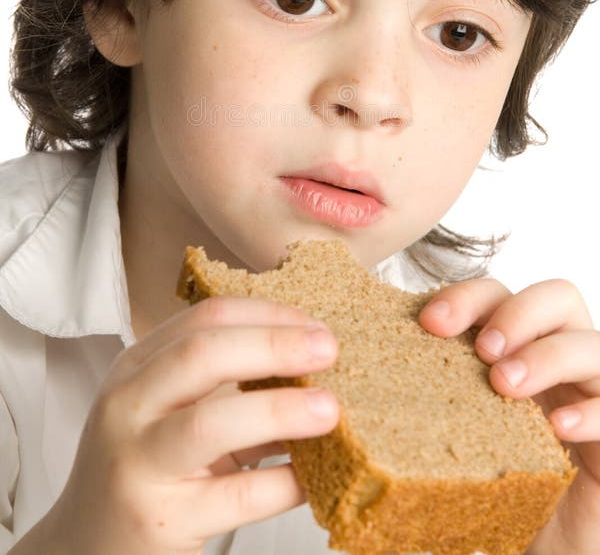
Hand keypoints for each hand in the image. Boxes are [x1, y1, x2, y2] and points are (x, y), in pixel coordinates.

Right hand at [32, 297, 338, 554]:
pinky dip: (286, 482)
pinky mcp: (162, 523)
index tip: (313, 323)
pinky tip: (313, 476)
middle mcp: (128, 409)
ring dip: (280, 410)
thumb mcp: (162, 411)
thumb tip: (308, 358)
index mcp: (135, 369)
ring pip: (211, 424)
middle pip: (202, 355)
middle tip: (328, 349)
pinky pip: (239, 496)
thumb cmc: (140, 468)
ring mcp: (139, 466)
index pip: (204, 320)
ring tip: (329, 410)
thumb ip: (218, 382)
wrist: (85, 547)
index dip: (267, 314)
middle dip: (273, 346)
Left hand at [419, 278, 599, 554]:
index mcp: (515, 351)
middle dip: (512, 313)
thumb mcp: (452, 441)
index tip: (429, 324)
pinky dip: (590, 409)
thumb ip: (418, 409)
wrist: (549, 550)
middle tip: (482, 351)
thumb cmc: (498, 492)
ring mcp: (592, 392)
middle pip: (555, 297)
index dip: (465, 296)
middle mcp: (558, 361)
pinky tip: (556, 428)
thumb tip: (338, 403)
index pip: (498, 294)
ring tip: (506, 386)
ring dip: (545, 354)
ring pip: (591, 343)